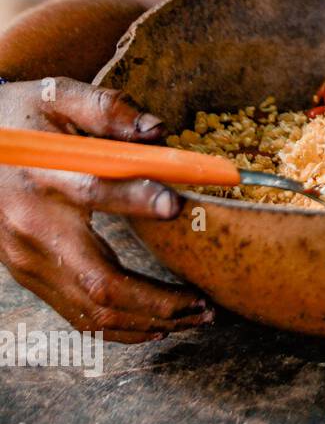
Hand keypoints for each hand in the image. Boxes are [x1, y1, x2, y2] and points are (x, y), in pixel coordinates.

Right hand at [0, 78, 212, 341]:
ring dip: (150, 321)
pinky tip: (158, 325)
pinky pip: (76, 316)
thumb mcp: (55, 96)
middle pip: (99, 281)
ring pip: (91, 310)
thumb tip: (157, 130)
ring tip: (197, 316)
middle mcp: (31, 228)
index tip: (176, 205)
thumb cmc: (19, 119)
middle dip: (159, 300)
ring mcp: (27, 261)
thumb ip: (106, 110)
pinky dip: (120, 328)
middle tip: (207, 304)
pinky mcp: (27, 276)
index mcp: (40, 178)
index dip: (135, 199)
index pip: (90, 191)